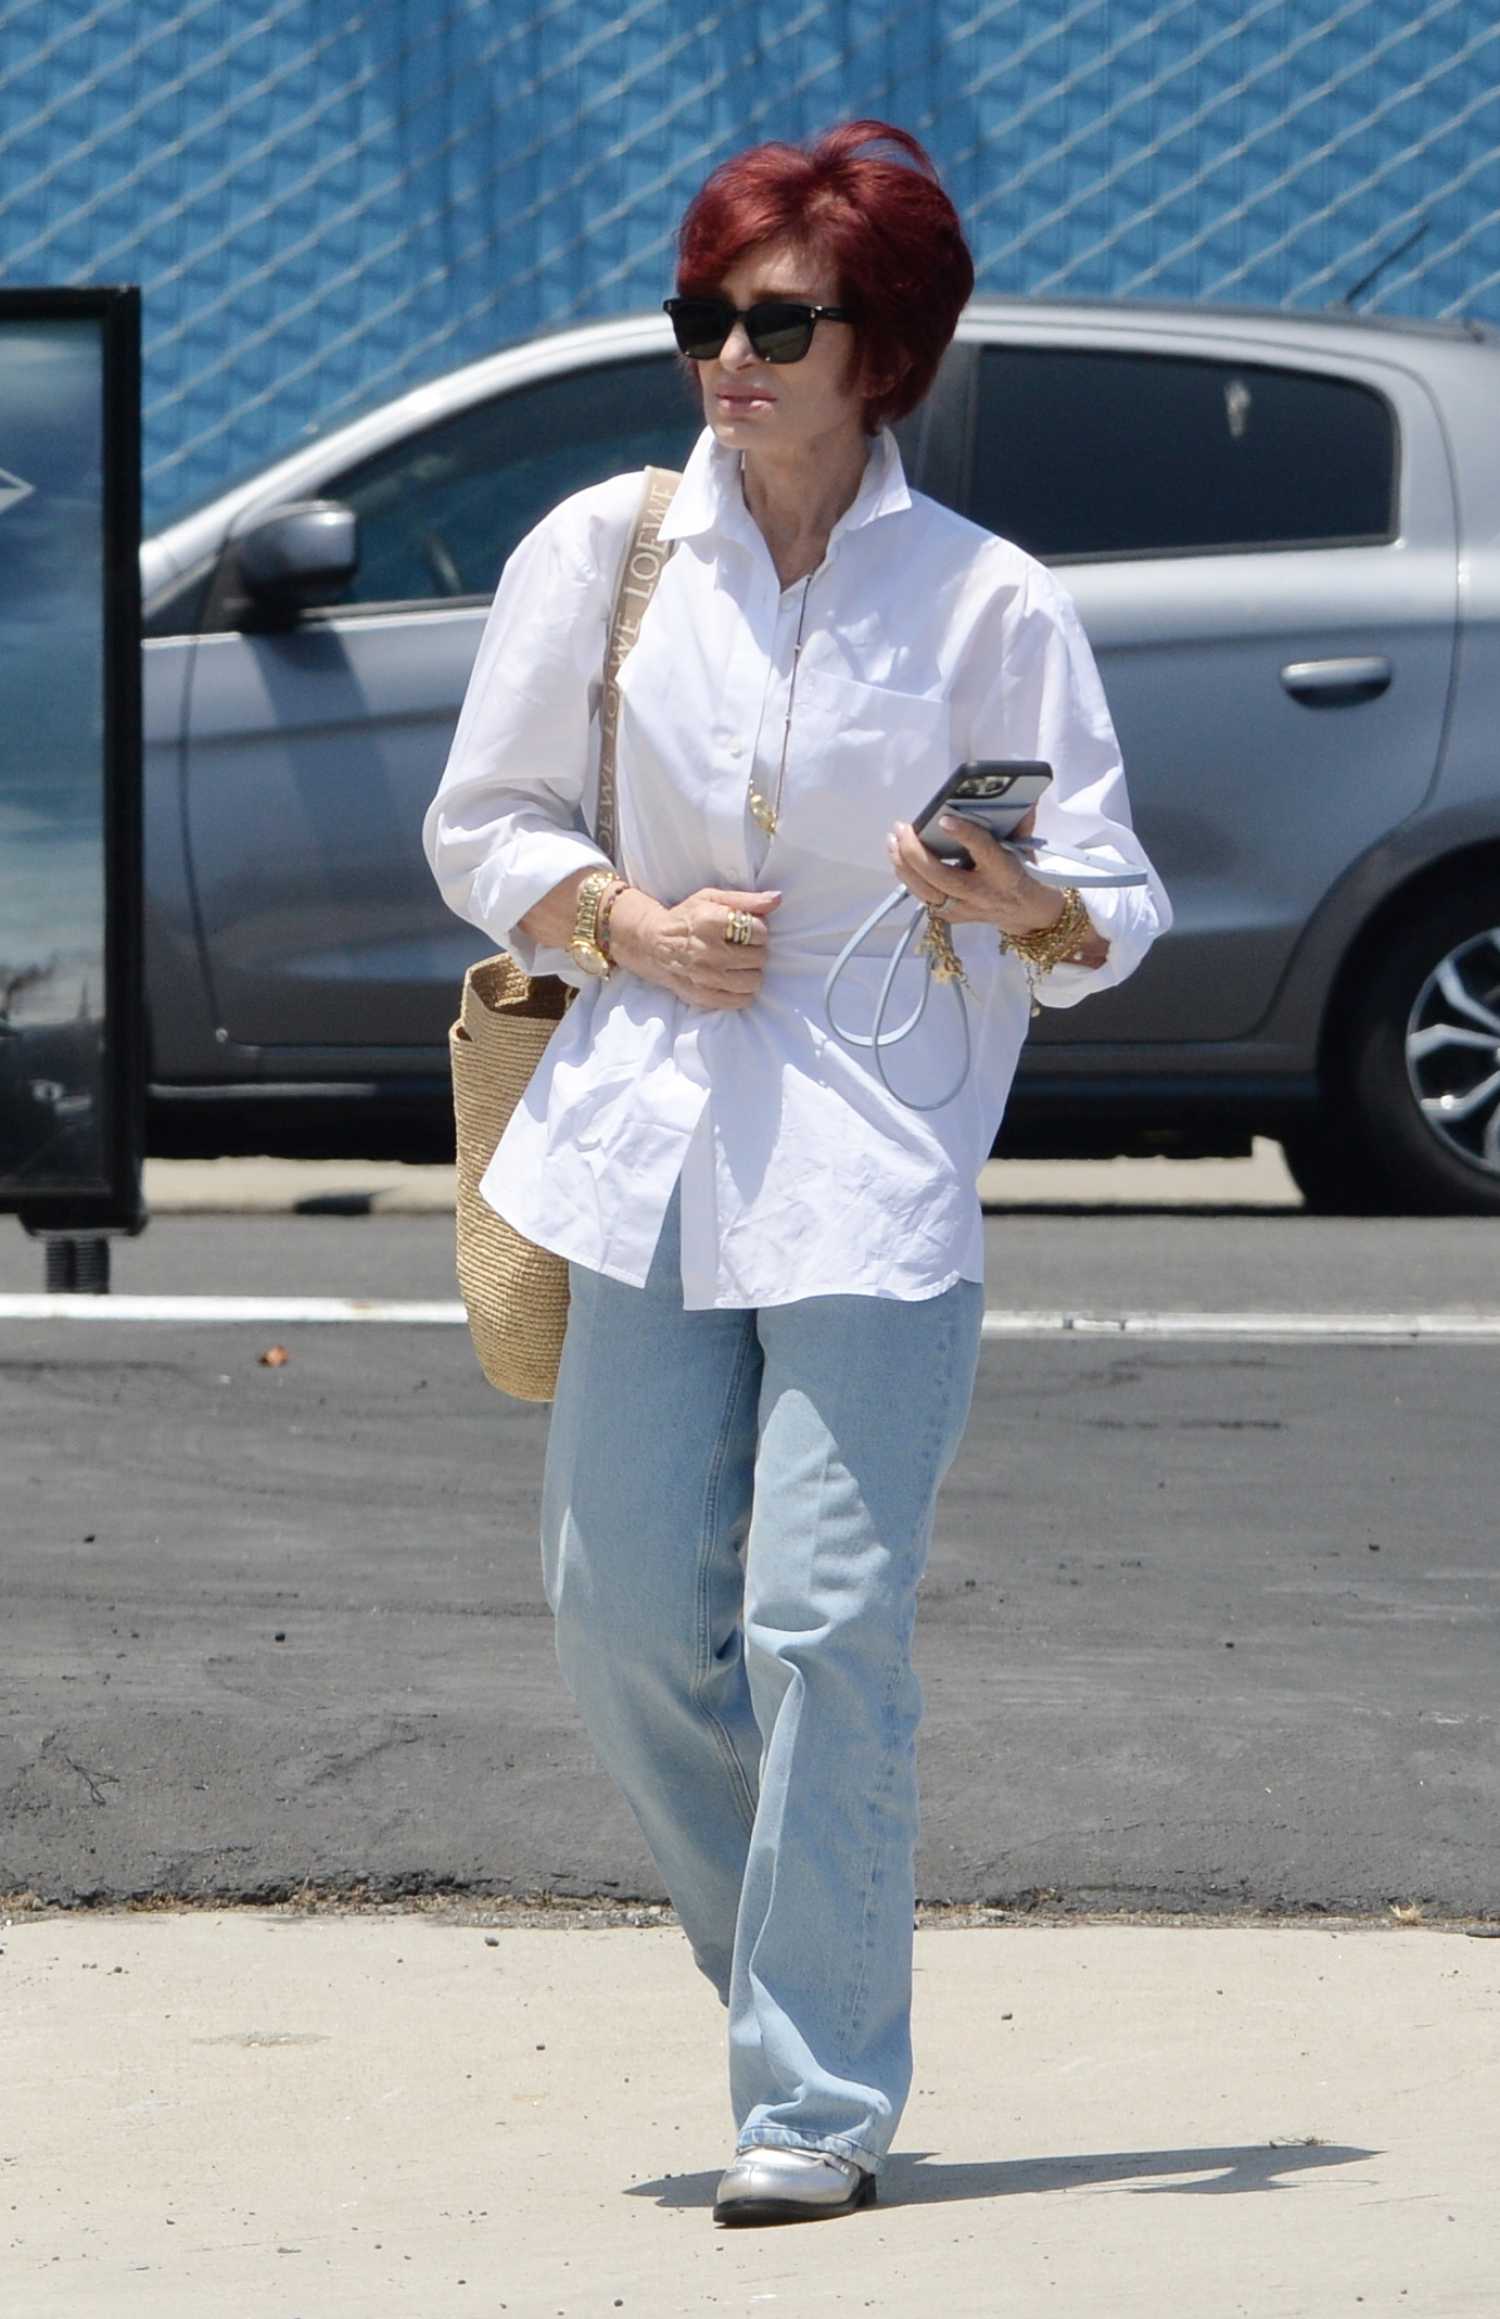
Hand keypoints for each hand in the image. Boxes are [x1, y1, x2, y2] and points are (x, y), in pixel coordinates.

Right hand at [609, 885, 780, 1009]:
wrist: (653, 945)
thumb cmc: (688, 918)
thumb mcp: (712, 898)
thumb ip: (746, 899)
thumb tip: (777, 899)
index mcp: (711, 921)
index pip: (759, 931)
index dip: (758, 930)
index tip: (747, 930)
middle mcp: (708, 951)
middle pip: (759, 957)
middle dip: (755, 951)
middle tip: (741, 947)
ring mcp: (705, 977)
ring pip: (753, 981)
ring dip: (751, 972)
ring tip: (739, 964)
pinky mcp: (703, 996)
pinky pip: (741, 1000)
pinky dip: (743, 992)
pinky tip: (733, 979)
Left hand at [885, 807, 1064, 938]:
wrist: (1022, 910)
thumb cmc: (1017, 871)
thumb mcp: (1021, 846)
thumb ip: (1017, 823)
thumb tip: (1022, 797)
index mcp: (1002, 871)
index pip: (982, 849)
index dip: (963, 834)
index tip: (943, 820)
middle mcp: (980, 893)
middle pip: (941, 876)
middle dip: (916, 852)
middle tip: (902, 828)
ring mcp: (963, 908)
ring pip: (925, 890)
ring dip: (904, 864)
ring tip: (892, 840)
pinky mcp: (950, 916)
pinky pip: (922, 896)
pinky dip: (907, 876)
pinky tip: (897, 857)